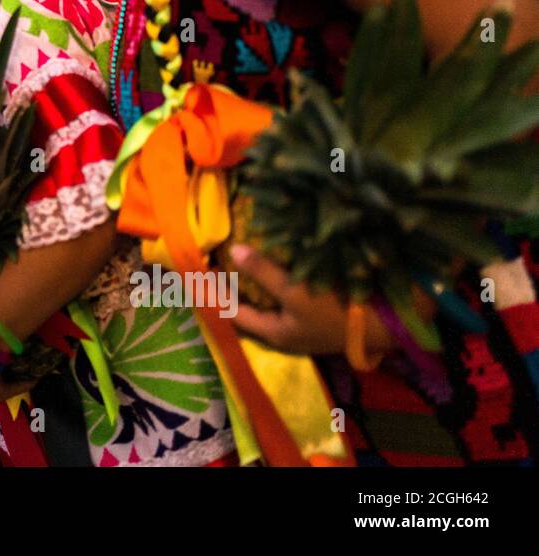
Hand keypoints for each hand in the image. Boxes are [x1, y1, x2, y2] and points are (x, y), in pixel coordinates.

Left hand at [227, 245, 396, 357]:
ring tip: (238, 267)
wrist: (385, 324)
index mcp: (273, 333)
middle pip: (247, 314)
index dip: (216, 293)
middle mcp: (284, 336)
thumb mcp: (296, 291)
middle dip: (231, 294)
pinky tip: (272, 272)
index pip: (233, 313)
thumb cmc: (336, 310)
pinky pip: (283, 304)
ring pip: (265, 309)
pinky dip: (272, 289)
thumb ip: (263, 272)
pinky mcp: (316, 320)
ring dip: (252, 291)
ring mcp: (301, 329)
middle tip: (216, 269)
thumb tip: (234, 251)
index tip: (201, 273)